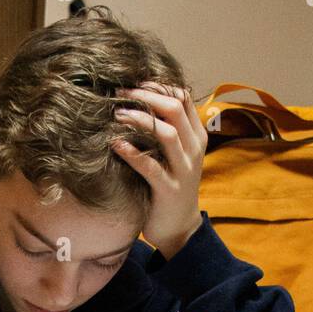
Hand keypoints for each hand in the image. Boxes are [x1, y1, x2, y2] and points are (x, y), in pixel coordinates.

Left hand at [111, 83, 206, 258]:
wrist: (179, 228)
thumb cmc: (169, 186)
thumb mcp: (174, 154)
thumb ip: (165, 130)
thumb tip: (139, 100)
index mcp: (196, 136)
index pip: (182, 98)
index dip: (158, 86)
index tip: (134, 83)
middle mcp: (193, 150)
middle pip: (174, 109)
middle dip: (145, 96)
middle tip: (120, 92)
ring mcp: (183, 170)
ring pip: (167, 133)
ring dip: (140, 119)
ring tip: (116, 114)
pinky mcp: (169, 191)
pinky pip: (151, 167)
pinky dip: (132, 153)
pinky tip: (116, 145)